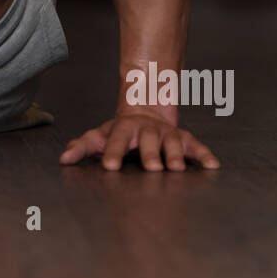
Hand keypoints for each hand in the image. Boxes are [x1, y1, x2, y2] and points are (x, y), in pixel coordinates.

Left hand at [59, 110, 219, 170]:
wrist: (146, 108)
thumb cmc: (120, 131)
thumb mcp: (99, 136)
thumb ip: (83, 147)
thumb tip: (64, 159)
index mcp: (125, 129)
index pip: (117, 139)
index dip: (113, 152)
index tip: (110, 167)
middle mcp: (147, 130)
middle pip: (148, 140)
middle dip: (150, 154)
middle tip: (152, 168)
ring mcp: (167, 134)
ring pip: (173, 142)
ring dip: (176, 155)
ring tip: (177, 169)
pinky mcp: (184, 139)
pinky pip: (195, 146)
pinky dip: (204, 154)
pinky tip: (212, 165)